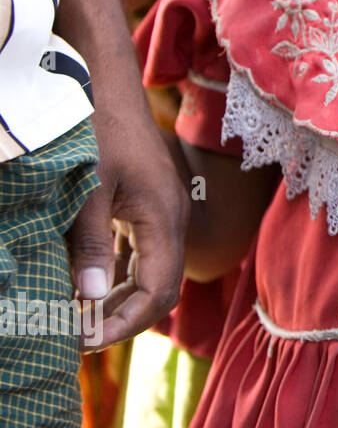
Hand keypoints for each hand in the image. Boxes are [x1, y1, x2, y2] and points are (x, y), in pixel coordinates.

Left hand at [68, 85, 186, 349]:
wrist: (109, 87)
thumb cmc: (99, 131)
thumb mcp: (87, 189)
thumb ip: (89, 243)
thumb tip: (88, 296)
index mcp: (164, 220)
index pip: (158, 292)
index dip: (126, 323)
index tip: (86, 340)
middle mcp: (172, 222)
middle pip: (159, 290)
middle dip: (121, 319)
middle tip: (76, 338)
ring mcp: (163, 216)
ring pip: (150, 275)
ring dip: (118, 301)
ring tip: (77, 319)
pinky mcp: (149, 209)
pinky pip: (140, 256)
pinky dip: (117, 278)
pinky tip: (86, 286)